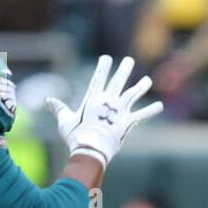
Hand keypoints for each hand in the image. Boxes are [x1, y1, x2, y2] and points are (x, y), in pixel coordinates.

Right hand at [46, 55, 162, 168]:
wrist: (90, 150)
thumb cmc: (75, 136)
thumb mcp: (65, 121)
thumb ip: (58, 108)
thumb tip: (47, 100)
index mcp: (92, 99)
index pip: (98, 79)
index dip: (103, 67)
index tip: (107, 57)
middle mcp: (107, 101)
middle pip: (118, 82)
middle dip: (124, 70)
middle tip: (129, 60)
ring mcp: (119, 111)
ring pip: (133, 95)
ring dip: (141, 87)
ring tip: (147, 80)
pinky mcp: (127, 122)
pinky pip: (142, 115)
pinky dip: (151, 110)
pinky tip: (160, 106)